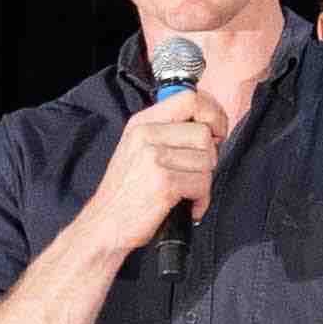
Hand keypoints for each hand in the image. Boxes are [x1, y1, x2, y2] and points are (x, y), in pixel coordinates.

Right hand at [87, 83, 231, 253]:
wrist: (105, 225)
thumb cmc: (125, 193)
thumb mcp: (138, 150)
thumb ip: (168, 132)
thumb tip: (209, 126)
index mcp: (142, 123)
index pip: (190, 98)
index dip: (213, 113)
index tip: (217, 130)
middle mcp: (146, 135)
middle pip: (204, 132)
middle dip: (209, 156)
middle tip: (195, 172)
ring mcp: (154, 158)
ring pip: (208, 160)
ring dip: (203, 181)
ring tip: (186, 191)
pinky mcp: (164, 182)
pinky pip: (202, 184)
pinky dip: (200, 200)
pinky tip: (185, 205)